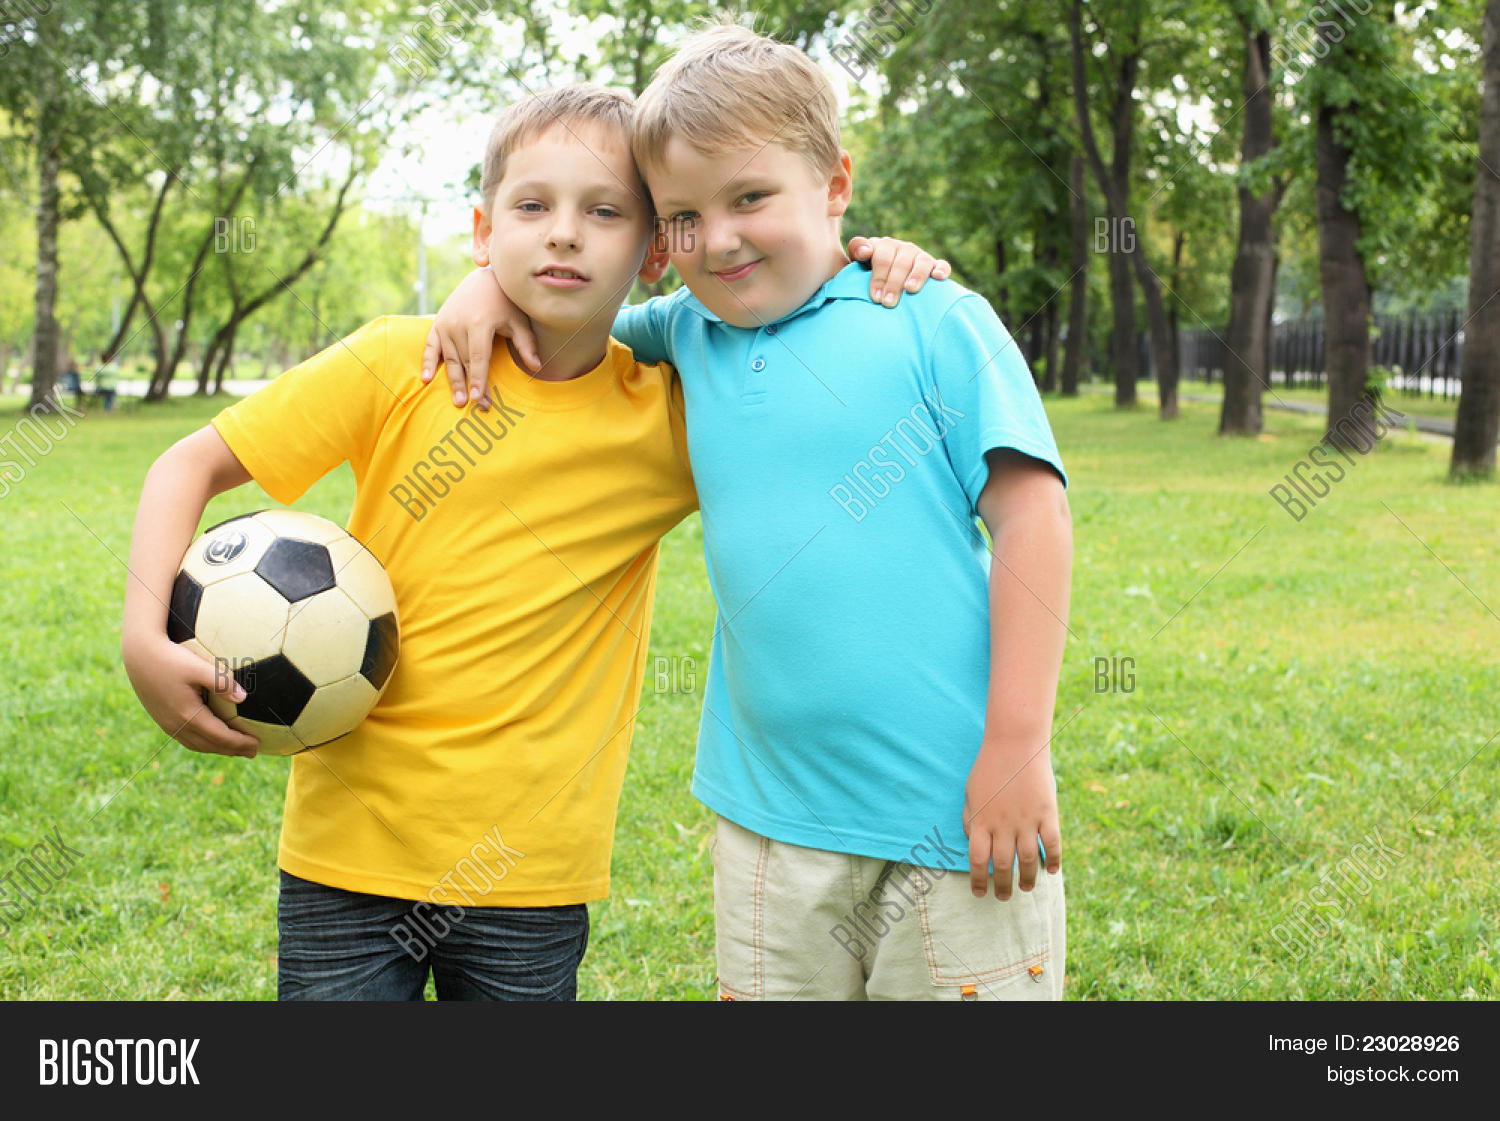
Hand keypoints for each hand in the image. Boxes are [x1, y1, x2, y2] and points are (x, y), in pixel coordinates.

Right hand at [123, 637, 260, 757]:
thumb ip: (221, 682)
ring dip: (217, 748)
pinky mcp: (162, 718)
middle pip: (209, 745)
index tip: (257, 745)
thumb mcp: (198, 666)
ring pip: (196, 744)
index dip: (240, 743)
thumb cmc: (171, 657)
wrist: (139, 653)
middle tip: (253, 752)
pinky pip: (186, 738)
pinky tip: (212, 738)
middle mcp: (176, 724)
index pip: (220, 736)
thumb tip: (243, 698)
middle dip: (232, 750)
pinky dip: (203, 743)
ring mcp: (167, 723)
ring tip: (236, 749)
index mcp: (187, 715)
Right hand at [419, 267, 540, 408]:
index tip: (479, 398)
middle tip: (477, 406)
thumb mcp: (518, 320)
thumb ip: (526, 344)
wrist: (483, 279)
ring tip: (458, 401)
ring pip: (449, 359)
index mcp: (479, 322)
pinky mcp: (437, 324)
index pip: (478, 358)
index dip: (478, 379)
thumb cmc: (505, 301)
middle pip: (464, 362)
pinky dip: (427, 363)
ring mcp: (445, 324)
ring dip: (453, 381)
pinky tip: (426, 380)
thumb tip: (536, 367)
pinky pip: (430, 347)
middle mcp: (458, 324)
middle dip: (470, 385)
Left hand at [847, 236, 951, 306]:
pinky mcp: (934, 265)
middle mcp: (903, 249)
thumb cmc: (868, 272)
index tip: (874, 297)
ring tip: (910, 290)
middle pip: (900, 263)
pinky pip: (942, 265)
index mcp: (884, 246)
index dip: (878, 276)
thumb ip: (858, 250)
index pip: (881, 256)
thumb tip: (864, 251)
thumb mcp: (859, 261)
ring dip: (916, 275)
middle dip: (893, 283)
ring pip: (921, 262)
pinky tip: (938, 277)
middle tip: (887, 303)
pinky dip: (941, 269)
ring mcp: (919, 256)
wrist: (885, 279)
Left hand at [962, 743, 1060, 899]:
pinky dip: (1054, 860)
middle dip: (1002, 886)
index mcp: (981, 821)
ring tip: (1027, 888)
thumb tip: (970, 841)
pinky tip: (1052, 870)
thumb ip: (969, 819)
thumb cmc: (989, 768)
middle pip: (1003, 865)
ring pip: (1029, 860)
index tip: (980, 893)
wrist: (1015, 744)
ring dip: (1028, 879)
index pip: (977, 860)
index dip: (978, 880)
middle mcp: (1003, 825)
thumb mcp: (970, 793)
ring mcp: (1027, 820)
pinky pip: (1053, 843)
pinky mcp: (1047, 813)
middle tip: (1003, 897)